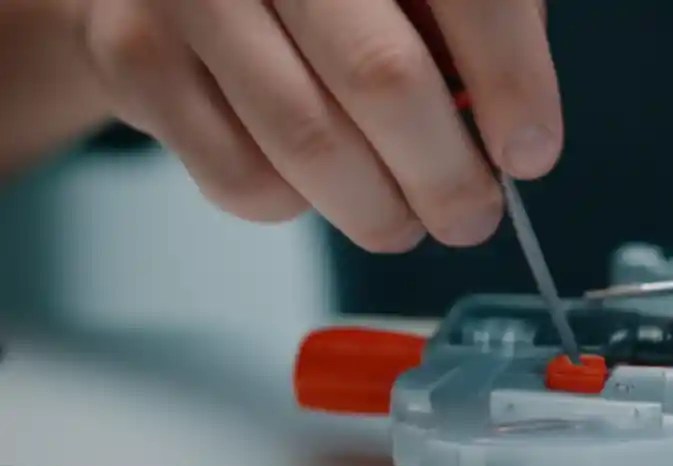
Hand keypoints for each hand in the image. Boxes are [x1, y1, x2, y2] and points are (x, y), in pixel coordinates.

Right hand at [79, 0, 559, 250]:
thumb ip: (481, 30)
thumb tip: (516, 136)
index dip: (512, 82)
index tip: (529, 153)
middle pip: (382, 77)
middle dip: (446, 176)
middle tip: (471, 216)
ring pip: (309, 145)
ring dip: (379, 212)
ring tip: (405, 220)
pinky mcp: (135, 56)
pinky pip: (242, 178)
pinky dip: (297, 207)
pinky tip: (315, 184)